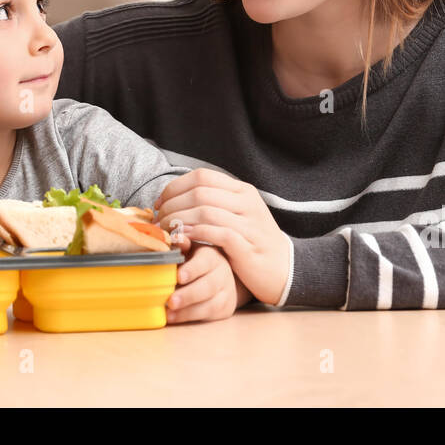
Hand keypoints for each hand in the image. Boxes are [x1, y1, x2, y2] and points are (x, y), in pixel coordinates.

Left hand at [155, 168, 290, 305]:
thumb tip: (176, 199)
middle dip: (173, 205)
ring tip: (167, 231)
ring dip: (179, 220)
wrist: (285, 268)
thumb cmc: (253, 243)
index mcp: (242, 190)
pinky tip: (183, 239)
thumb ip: (214, 204)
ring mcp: (248, 223)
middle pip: (199, 192)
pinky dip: (195, 233)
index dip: (175, 187)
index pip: (202, 176)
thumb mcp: (238, 215)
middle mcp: (246, 202)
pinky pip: (216, 232)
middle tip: (160, 220)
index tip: (161, 204)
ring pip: (205, 210)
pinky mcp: (247, 245)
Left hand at [166, 243, 238, 322]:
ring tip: (169, 313)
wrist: (221, 275)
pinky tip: (174, 318)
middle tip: (171, 301)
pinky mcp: (225, 308)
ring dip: (188, 310)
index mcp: (212, 256)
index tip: (179, 277)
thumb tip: (177, 239)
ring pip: (210, 303)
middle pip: (208, 286)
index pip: (204, 262)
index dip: (192, 269)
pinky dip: (190, 317)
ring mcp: (226, 292)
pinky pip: (209, 315)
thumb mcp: (190, 250)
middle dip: (188, 295)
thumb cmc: (196, 260)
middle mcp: (223, 273)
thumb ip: (182, 245)